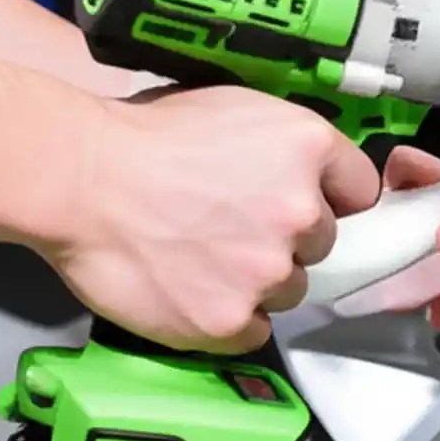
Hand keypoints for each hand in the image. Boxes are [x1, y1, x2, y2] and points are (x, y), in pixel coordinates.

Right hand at [45, 85, 379, 353]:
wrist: (78, 179)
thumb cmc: (143, 135)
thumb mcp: (233, 109)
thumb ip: (285, 147)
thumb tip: (310, 177)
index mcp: (308, 147)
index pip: (361, 191)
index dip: (331, 199)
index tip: (304, 204)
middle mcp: (302, 211)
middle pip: (322, 244)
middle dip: (286, 240)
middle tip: (229, 227)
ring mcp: (269, 271)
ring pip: (290, 290)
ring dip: (257, 282)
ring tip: (201, 258)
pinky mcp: (231, 320)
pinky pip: (254, 332)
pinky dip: (229, 320)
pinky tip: (192, 291)